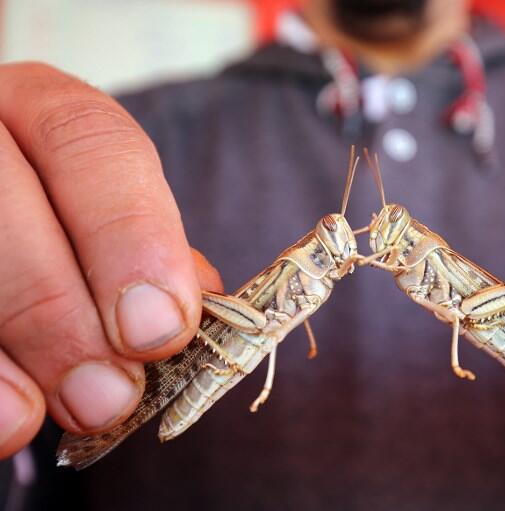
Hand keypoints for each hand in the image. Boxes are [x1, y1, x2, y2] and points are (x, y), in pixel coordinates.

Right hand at [0, 63, 221, 458]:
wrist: (0, 219)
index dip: (130, 237)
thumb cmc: (51, 222)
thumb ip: (140, 253)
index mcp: (40, 108)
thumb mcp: (99, 217)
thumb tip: (185, 315)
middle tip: (106, 394)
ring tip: (32, 417)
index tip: (159, 329)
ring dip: (0, 342)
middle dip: (55, 306)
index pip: (92, 141)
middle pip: (1, 196)